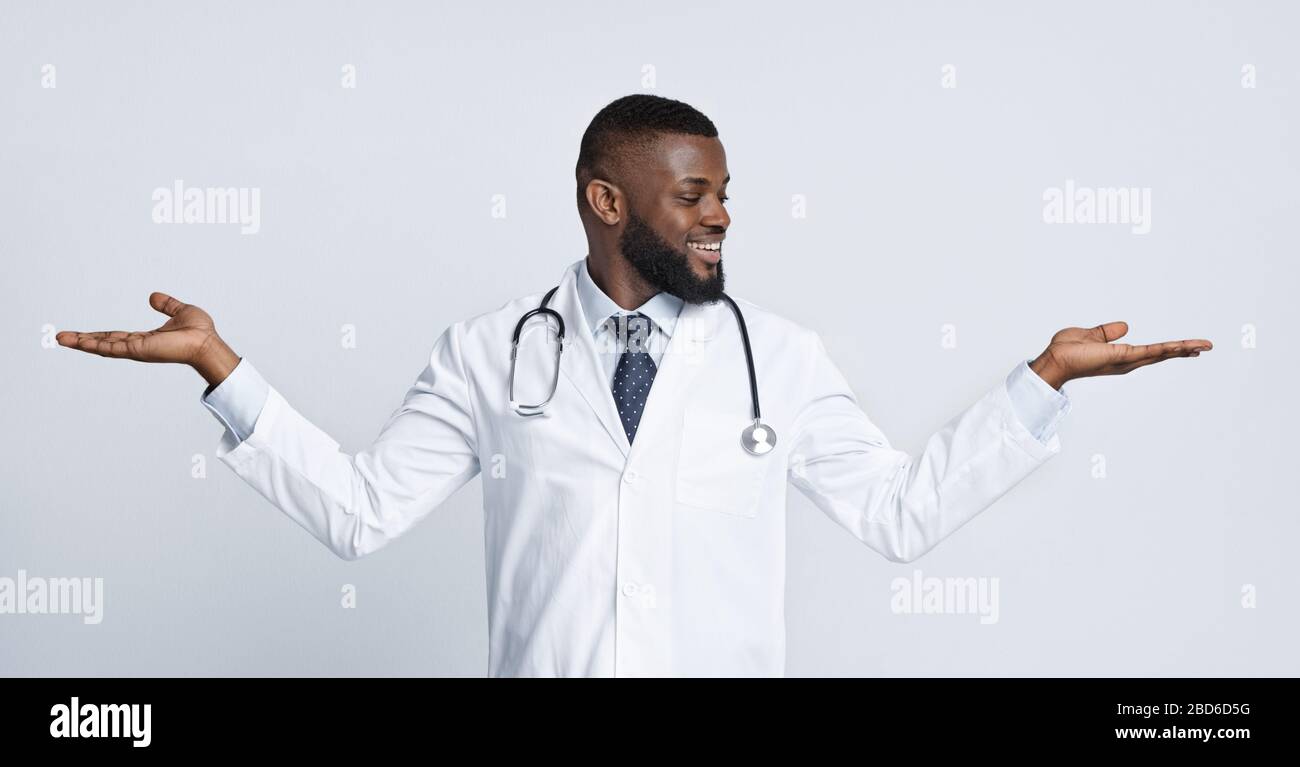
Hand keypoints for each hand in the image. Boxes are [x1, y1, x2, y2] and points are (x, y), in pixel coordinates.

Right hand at [56, 292, 239, 385]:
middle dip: (83, 341)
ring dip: (82, 343)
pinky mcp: (139, 350)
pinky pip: (112, 348)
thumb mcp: (179, 311)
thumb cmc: (199, 331)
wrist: (207, 342)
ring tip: (61, 339)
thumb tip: (153, 297)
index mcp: (145, 339)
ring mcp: (137, 349)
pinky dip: (95, 345)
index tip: (82, 335)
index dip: (98, 336)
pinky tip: (79, 342)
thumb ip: (166, 305)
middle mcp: (138, 346)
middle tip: (61, 338)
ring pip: (103, 346)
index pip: (116, 337)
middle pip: (104, 343)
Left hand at [1029, 321, 1211, 389]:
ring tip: (1204, 346)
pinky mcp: (1122, 357)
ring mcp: (1126, 360)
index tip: (1187, 347)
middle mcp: (1127, 361)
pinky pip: (1149, 351)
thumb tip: (1124, 327)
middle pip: (1161, 354)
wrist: (1055, 359)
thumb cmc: (1066, 350)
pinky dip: (1167, 349)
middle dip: (1184, 350)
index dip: (1169, 349)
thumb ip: (1107, 332)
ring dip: (1183, 349)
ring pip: (1160, 353)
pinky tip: (1183, 347)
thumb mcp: (1091, 335)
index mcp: (1121, 355)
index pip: (1151, 351)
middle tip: (1206, 346)